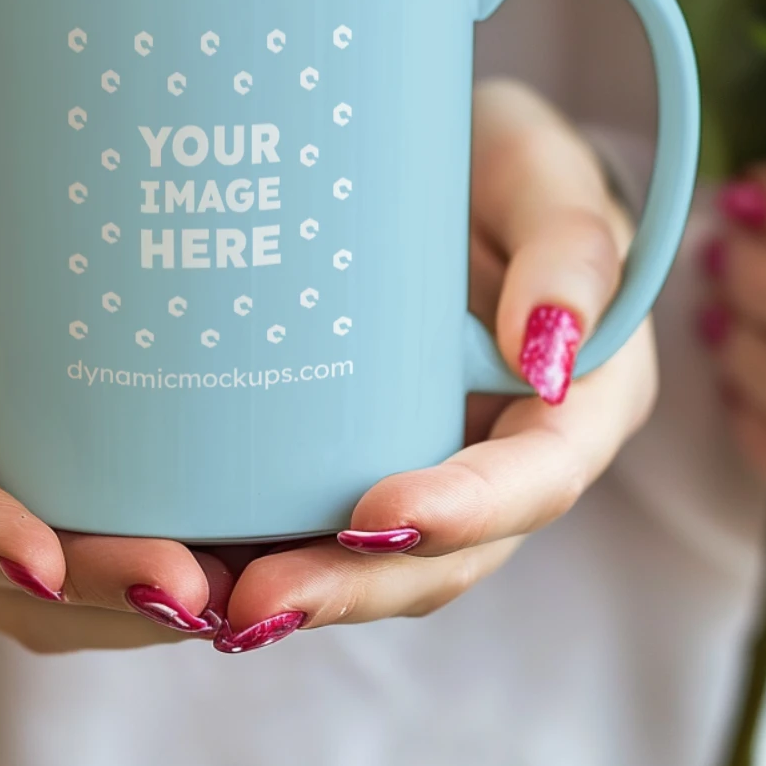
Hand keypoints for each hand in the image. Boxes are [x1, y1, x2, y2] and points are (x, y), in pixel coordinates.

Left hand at [207, 80, 656, 648]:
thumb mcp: (542, 169)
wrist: (439, 164)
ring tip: (204, 606)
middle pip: (449, 552)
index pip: (537, 478)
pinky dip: (261, 551)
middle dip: (354, 585)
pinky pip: (318, 521)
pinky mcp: (360, 455)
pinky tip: (186, 569)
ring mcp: (432, 463)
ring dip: (300, 590)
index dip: (465, 510)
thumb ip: (570, 243)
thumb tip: (550, 350)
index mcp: (580, 400)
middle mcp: (509, 455)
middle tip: (255, 602)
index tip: (376, 512)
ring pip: (379, 559)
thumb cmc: (504, 159)